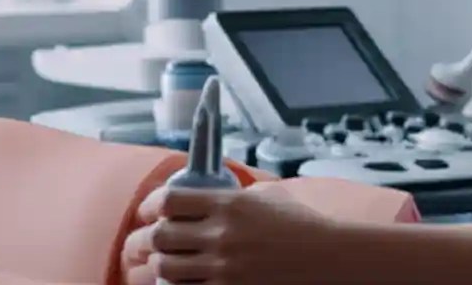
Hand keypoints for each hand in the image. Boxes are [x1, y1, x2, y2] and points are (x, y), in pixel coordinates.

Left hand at [121, 182, 336, 284]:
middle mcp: (222, 235)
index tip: (149, 212)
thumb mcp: (268, 196)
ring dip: (159, 266)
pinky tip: (180, 282)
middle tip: (143, 242)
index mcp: (230, 204)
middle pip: (159, 236)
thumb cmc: (302, 224)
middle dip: (145, 239)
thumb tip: (203, 199)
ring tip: (161, 263)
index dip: (151, 206)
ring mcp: (224, 268)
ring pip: (165, 269)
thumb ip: (233, 195)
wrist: (328, 258)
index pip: (169, 201)